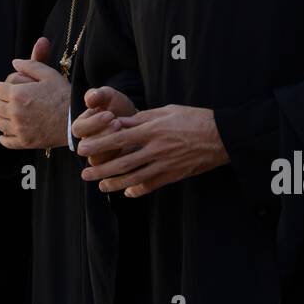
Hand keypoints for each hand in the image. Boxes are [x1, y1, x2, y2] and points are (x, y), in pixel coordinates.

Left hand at [0, 37, 70, 149]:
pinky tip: (5, 133)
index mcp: (18, 94)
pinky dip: (3, 137)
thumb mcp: (50, 75)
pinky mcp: (24, 142)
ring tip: (4, 113)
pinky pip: (6, 141)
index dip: (0, 86)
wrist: (76, 120)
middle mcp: (15, 112)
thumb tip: (14, 62)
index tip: (4, 87)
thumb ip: (30, 65)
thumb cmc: (64, 95)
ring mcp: (19, 129)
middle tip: (2, 99)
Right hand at [70, 86, 137, 169]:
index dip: (93, 123)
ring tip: (125, 132)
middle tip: (118, 123)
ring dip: (111, 147)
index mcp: (81, 127)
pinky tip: (133, 145)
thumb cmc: (117, 106)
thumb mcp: (108, 96)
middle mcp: (87, 144)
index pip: (78, 129)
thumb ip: (98, 95)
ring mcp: (98, 156)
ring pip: (97, 160)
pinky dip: (122, 157)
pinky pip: (111, 168)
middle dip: (103, 135)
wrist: (133, 119)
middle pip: (86, 147)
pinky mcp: (110, 166)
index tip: (109, 115)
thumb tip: (90, 99)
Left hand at [76, 104, 228, 196]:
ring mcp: (165, 164)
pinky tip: (128, 193)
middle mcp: (156, 149)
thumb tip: (120, 122)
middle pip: (122, 162)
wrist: (221, 136)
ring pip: (134, 178)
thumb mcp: (166, 111)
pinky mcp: (174, 175)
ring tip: (101, 186)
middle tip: (84, 173)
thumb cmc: (193, 118)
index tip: (82, 147)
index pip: (118, 138)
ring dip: (114, 184)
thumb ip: (142, 118)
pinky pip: (152, 185)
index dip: (98, 144)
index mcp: (152, 130)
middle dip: (101, 169)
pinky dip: (138, 190)